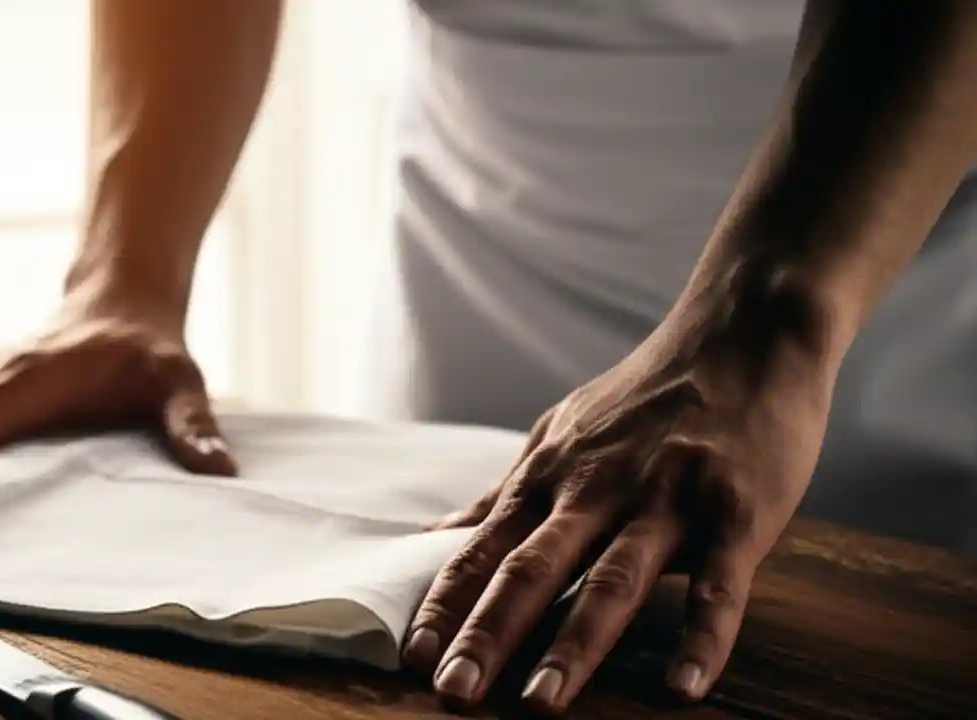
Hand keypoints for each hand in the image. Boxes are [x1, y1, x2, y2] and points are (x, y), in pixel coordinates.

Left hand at [403, 321, 835, 713]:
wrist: (744, 332)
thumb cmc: (645, 395)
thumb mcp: (559, 434)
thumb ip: (502, 495)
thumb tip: (434, 536)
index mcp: (551, 475)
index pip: (484, 548)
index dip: (446, 602)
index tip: (411, 655)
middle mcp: (597, 487)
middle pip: (532, 567)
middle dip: (488, 632)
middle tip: (451, 692)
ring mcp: (666, 497)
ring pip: (612, 579)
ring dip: (574, 644)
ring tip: (541, 703)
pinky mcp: (735, 508)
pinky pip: (719, 583)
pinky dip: (702, 636)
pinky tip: (683, 688)